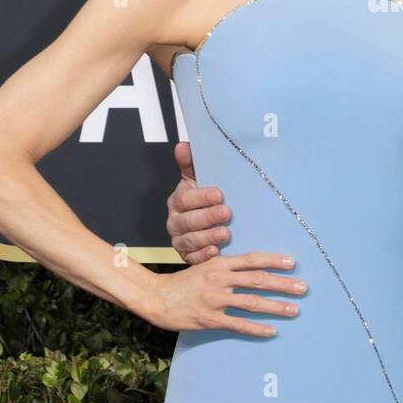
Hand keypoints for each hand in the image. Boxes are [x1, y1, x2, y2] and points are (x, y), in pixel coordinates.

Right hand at [147, 252, 306, 334]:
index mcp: (220, 263)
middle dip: (283, 284)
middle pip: (258, 280)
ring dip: (275, 306)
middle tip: (303, 288)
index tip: (293, 263)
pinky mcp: (210, 319)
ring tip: (294, 310)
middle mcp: (220, 279)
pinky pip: (238, 324)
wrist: (157, 297)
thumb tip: (255, 268)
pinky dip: (256, 328)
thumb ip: (228, 267)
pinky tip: (271, 331)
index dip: (274, 260)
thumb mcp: (206, 266)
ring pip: (251, 303)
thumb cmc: (184, 282)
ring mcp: (215, 300)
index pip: (252, 260)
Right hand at [166, 140, 230, 263]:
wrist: (203, 224)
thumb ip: (190, 164)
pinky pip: (193, 258)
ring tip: (225, 234)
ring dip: (208, 237)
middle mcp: (175, 221)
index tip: (220, 194)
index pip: (185, 198)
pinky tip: (216, 252)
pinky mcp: (187, 256)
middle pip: (188, 221)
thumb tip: (183, 144)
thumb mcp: (197, 180)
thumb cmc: (203, 199)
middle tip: (227, 213)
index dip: (201, 196)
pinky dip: (204, 255)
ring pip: (191, 240)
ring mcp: (180, 240)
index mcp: (177, 201)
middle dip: (208, 217)